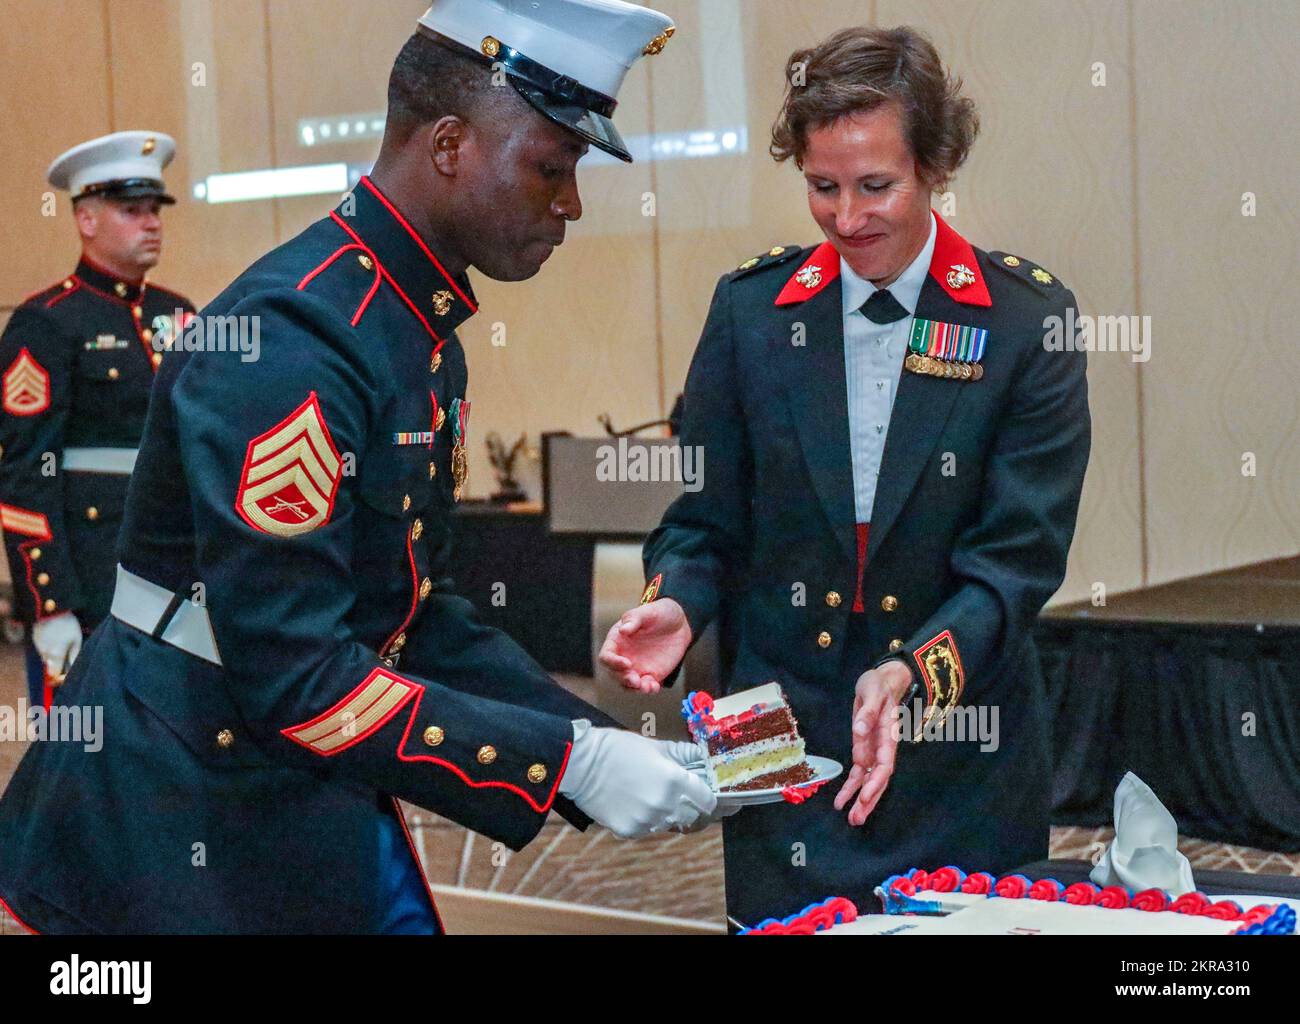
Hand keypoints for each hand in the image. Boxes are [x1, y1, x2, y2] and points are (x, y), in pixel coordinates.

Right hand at [32, 611, 82, 682]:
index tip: (67, 673)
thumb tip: (72, 670)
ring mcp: (38, 646)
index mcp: (55, 655)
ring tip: (62, 642)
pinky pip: (43, 649)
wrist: (50, 609)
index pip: (54, 675)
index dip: (61, 677)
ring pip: (46, 658)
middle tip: (66, 657)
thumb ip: (74, 657)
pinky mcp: (35, 640)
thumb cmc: (67, 625)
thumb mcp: (76, 641)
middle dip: (58, 666)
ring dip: (54, 656)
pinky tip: (55, 637)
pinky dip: (49, 647)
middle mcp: (44, 653)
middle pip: (50, 668)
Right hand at [559, 721, 717, 838]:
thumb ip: (682, 756)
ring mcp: (647, 821)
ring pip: (669, 823)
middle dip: (689, 805)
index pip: (707, 800)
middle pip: (692, 815)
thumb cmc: (618, 749)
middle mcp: (665, 805)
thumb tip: (702, 757)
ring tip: (649, 795)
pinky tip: (634, 803)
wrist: (581, 764)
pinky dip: (646, 820)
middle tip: (678, 795)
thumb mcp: (655, 746)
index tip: (706, 794)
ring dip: (667, 813)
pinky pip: (648, 829)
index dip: (709, 797)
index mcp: (675, 781)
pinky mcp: (630, 831)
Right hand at [598, 598, 691, 693]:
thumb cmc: (659, 613)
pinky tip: (654, 687)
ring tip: (645, 687)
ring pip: (628, 684)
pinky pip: (645, 686)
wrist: (679, 623)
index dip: (613, 662)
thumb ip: (633, 619)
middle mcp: (623, 656)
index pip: (606, 656)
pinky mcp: (651, 674)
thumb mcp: (647, 612)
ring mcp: (636, 667)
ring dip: (634, 688)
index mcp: (617, 641)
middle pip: (615, 674)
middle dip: (623, 679)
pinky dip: (648, 689)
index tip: (626, 663)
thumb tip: (623, 630)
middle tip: (635, 680)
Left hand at [833, 660, 913, 826]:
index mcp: (888, 736)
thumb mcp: (872, 692)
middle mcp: (882, 748)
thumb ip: (868, 712)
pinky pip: (858, 772)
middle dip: (869, 800)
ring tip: (851, 819)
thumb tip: (859, 730)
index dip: (876, 783)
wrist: (881, 681)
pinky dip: (851, 787)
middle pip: (878, 779)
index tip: (866, 797)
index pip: (884, 765)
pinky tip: (842, 801)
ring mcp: (873, 750)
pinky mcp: (863, 749)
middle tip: (856, 819)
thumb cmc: (879, 685)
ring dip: (860, 799)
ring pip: (868, 780)